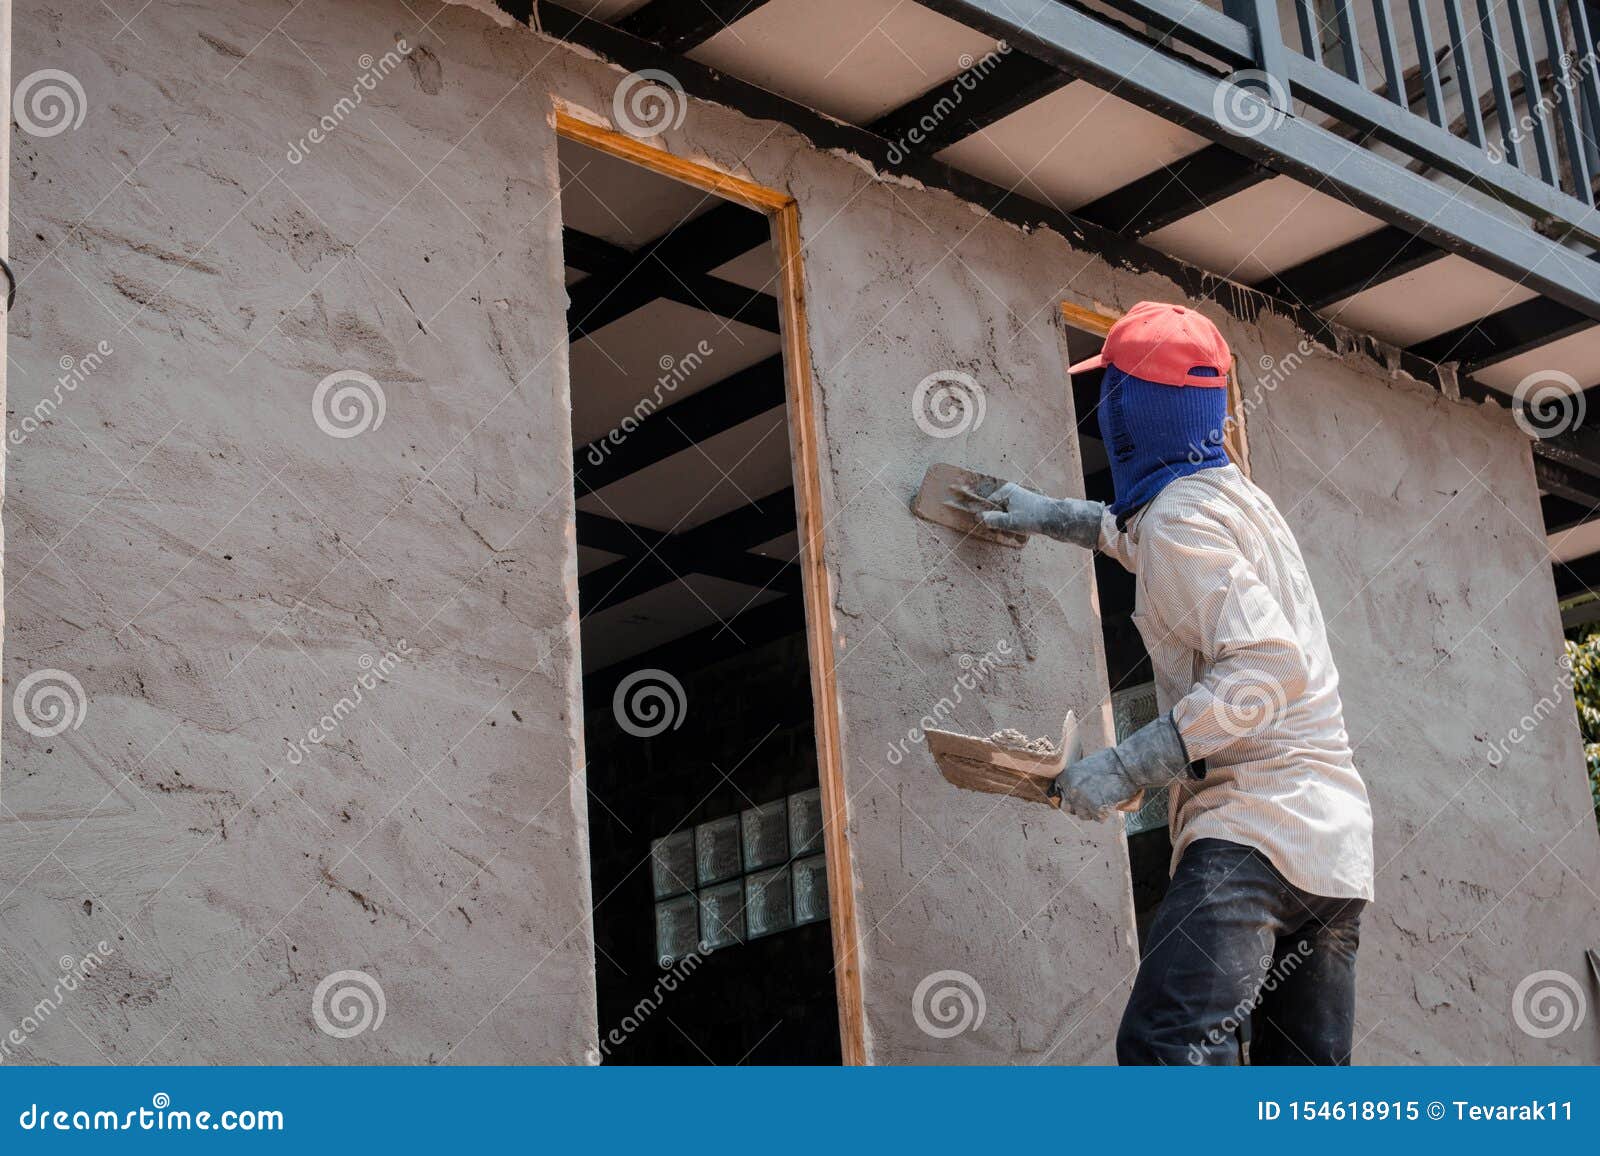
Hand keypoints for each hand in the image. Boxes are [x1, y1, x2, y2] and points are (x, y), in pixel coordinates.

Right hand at [952, 482, 1103, 547]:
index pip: (984, 503)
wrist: (1059, 519)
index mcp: (1005, 491)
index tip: (969, 518)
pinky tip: (1018, 533)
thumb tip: (979, 518)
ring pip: (1002, 515)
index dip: (979, 513)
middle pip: (993, 509)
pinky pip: (1010, 517)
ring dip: (1003, 525)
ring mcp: (1017, 500)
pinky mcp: (1024, 508)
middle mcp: (1010, 493)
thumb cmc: (1035, 518)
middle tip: (999, 530)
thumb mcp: (1011, 522)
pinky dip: (1011, 526)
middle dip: (994, 521)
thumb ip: (993, 520)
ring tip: (1012, 533)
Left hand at [1052, 747, 1137, 820]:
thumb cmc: (1110, 762)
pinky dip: (1105, 814)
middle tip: (1091, 800)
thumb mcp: (1085, 766)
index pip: (1059, 794)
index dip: (1069, 796)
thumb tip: (1073, 790)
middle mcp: (1072, 790)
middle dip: (1079, 806)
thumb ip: (1076, 778)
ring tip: (1102, 800)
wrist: (1126, 766)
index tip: (1077, 797)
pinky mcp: (1097, 809)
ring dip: (1091, 811)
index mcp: (1066, 777)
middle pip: (1069, 808)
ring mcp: (1083, 801)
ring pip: (1083, 815)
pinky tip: (1110, 803)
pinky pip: (1098, 818)